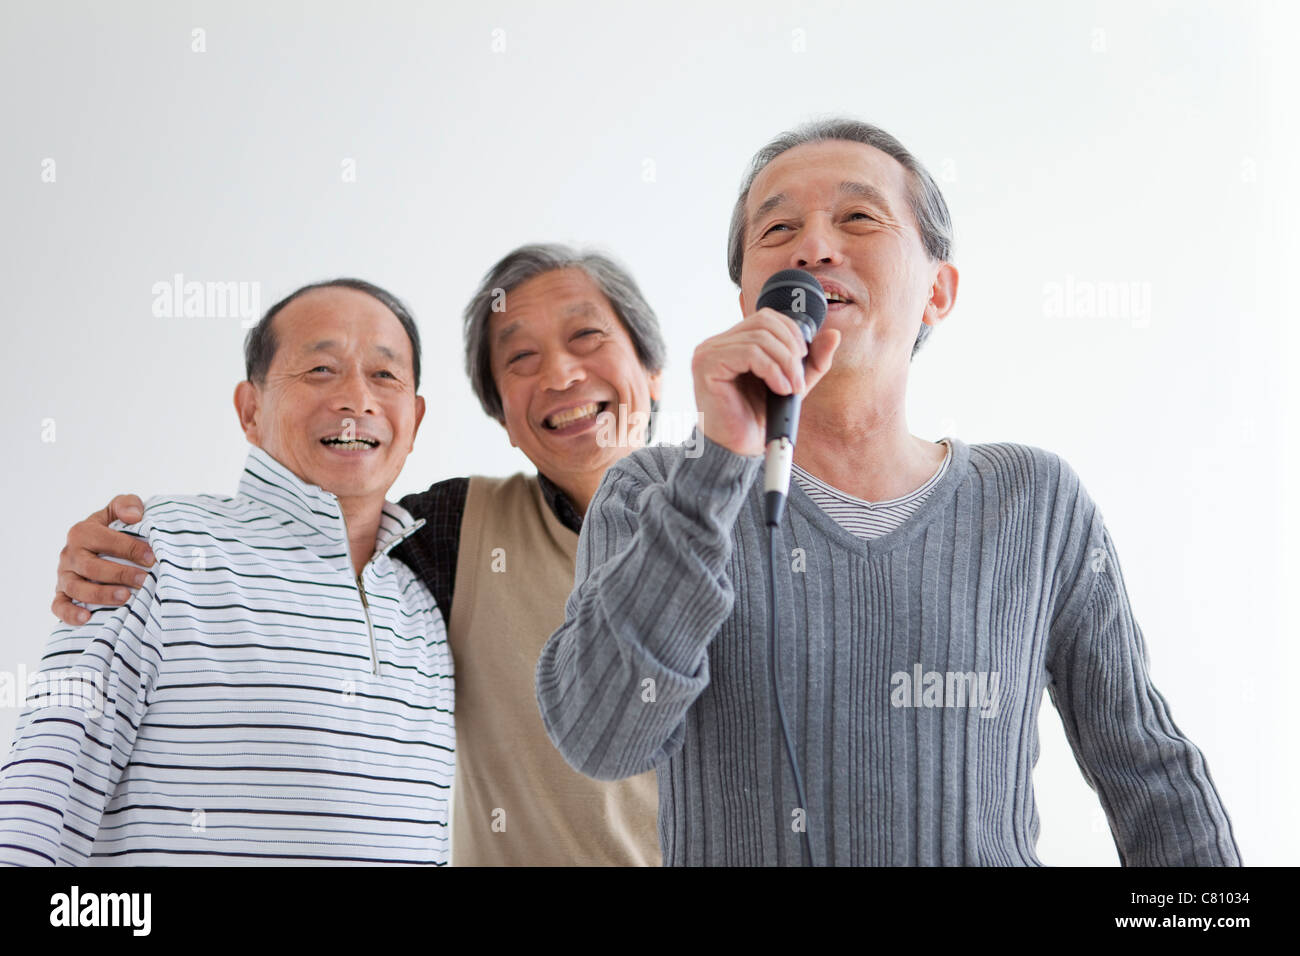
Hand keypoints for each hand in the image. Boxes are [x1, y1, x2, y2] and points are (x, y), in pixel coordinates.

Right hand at [53, 495, 154, 625]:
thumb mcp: (119, 509)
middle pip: (91, 567)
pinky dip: (70, 613)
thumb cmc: (113, 528)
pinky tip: (87, 618)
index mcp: (82, 532)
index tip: (152, 558)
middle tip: (143, 580)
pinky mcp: (61, 593)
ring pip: (76, 588)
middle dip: (119, 574)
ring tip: (125, 598)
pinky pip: (59, 606)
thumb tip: (134, 516)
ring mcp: (64, 575)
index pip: (105, 541)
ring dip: (101, 595)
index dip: (130, 549)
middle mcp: (70, 554)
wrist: (96, 546)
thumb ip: (127, 505)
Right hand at [691, 308, 839, 456]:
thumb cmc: (758, 418)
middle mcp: (717, 343)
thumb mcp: (793, 383)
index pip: (766, 318)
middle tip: (799, 379)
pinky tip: (779, 389)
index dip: (791, 333)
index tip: (803, 360)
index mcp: (733, 342)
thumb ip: (812, 360)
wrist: (739, 449)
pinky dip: (772, 370)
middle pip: (764, 322)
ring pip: (760, 338)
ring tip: (791, 388)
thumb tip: (834, 334)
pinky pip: (749, 354)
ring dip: (785, 364)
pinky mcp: (707, 364)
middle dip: (791, 350)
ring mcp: (708, 352)